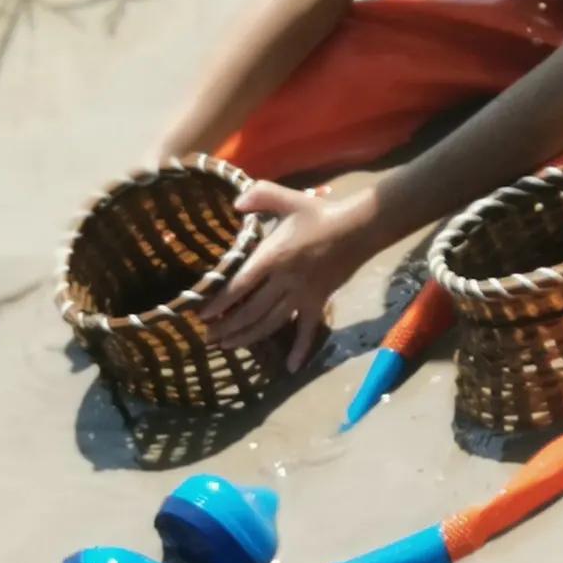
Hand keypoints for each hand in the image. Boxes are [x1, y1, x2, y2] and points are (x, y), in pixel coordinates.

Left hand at [198, 180, 369, 366]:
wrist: (359, 228)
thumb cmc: (321, 214)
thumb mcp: (289, 198)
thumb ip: (260, 196)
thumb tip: (235, 204)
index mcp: (273, 255)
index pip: (240, 285)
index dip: (219, 302)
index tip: (202, 315)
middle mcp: (285, 280)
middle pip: (251, 310)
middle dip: (227, 326)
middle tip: (208, 337)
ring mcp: (303, 295)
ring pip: (271, 323)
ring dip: (248, 337)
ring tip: (228, 346)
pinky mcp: (319, 302)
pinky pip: (308, 330)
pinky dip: (300, 350)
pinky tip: (290, 367)